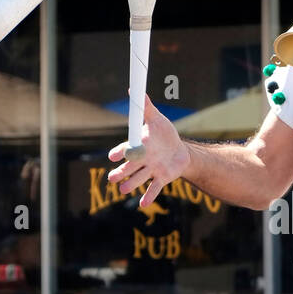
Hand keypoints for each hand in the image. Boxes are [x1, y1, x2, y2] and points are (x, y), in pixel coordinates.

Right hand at [107, 93, 189, 208]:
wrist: (180, 151)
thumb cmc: (165, 135)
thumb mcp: (157, 120)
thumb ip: (145, 108)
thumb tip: (135, 89)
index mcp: (138, 146)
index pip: (126, 149)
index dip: (119, 152)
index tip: (113, 155)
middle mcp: (141, 160)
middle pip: (129, 167)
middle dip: (121, 172)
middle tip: (112, 178)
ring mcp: (150, 171)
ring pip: (139, 178)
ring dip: (131, 184)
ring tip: (123, 189)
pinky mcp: (161, 179)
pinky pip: (154, 188)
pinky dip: (149, 196)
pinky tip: (143, 204)